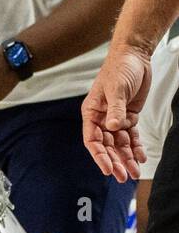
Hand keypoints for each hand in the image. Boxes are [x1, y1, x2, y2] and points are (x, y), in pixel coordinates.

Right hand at [82, 48, 150, 182]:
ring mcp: (116, 119)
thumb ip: (115, 109)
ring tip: (134, 172)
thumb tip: (113, 127)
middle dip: (115, 161)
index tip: (108, 169)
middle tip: (122, 176)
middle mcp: (102, 119)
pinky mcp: (129, 117)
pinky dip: (136, 147)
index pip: (93, 140)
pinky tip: (141, 157)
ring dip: (126, 158)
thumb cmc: (119, 69)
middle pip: (107, 146)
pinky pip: (131, 136)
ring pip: (120, 144)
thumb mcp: (117, 89)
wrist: (134, 56)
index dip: (99, 156)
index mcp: (92, 113)